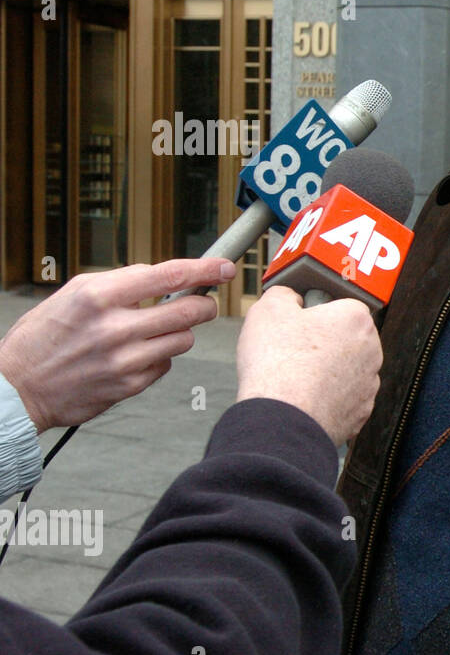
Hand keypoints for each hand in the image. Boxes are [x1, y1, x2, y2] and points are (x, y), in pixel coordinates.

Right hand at [0, 258, 234, 432]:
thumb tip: (164, 276)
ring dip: (179, 332)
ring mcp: (124, 359)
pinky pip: (166, 365)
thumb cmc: (44, 336)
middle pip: (189, 310)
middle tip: (203, 302)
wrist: (18, 387)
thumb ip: (120, 282)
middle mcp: (114, 327)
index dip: (204, 269)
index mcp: (99, 296)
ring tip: (156, 330)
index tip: (224, 267)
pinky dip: (160, 357)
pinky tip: (137, 354)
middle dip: (203, 304)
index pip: (168, 276)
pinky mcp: (129, 385)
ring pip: (183, 339)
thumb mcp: (74, 293)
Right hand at [235, 286, 381, 445]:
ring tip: (296, 379)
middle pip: (347, 339)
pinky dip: (328, 399)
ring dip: (328, 372)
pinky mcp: (361, 412)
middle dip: (325, 343)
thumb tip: (292, 298)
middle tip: (294, 351)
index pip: (342, 306)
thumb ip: (285, 294)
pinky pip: (344, 398)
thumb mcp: (268, 309)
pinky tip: (305, 400)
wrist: (282, 419)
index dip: (317, 313)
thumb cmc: (278, 364)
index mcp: (356, 319)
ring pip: (347, 370)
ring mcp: (369, 384)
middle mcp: (372, 350)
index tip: (299, 324)